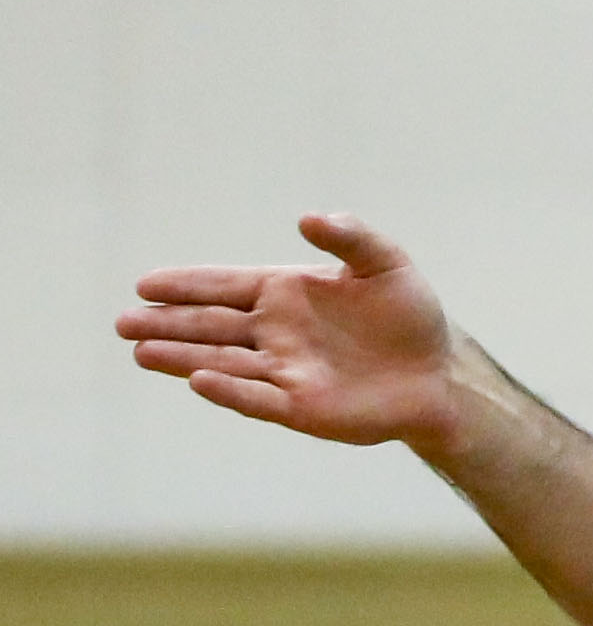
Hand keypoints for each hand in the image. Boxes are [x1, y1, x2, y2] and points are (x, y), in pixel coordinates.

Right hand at [117, 213, 457, 452]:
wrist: (436, 371)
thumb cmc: (409, 314)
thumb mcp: (386, 264)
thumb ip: (350, 238)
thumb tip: (308, 218)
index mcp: (286, 293)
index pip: (225, 286)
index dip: (187, 285)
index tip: (145, 284)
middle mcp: (275, 332)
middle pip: (210, 325)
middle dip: (167, 323)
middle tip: (122, 321)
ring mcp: (284, 371)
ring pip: (223, 362)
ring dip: (182, 357)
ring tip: (140, 350)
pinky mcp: (301, 407)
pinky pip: (258, 398)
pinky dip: (230, 390)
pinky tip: (199, 380)